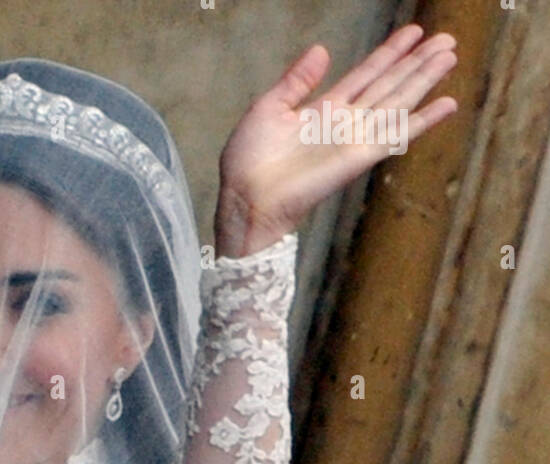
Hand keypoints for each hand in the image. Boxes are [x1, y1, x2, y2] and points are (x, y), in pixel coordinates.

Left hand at [215, 23, 458, 256]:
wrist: (245, 198)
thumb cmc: (248, 161)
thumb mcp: (268, 108)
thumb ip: (297, 81)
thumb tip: (322, 50)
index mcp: (323, 110)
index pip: (366, 75)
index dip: (390, 53)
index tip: (413, 32)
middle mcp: (344, 124)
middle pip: (390, 85)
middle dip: (417, 62)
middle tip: (447, 39)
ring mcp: (354, 141)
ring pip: (399, 102)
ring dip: (425, 79)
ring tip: (450, 55)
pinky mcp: (359, 158)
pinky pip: (397, 135)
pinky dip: (423, 120)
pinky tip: (448, 104)